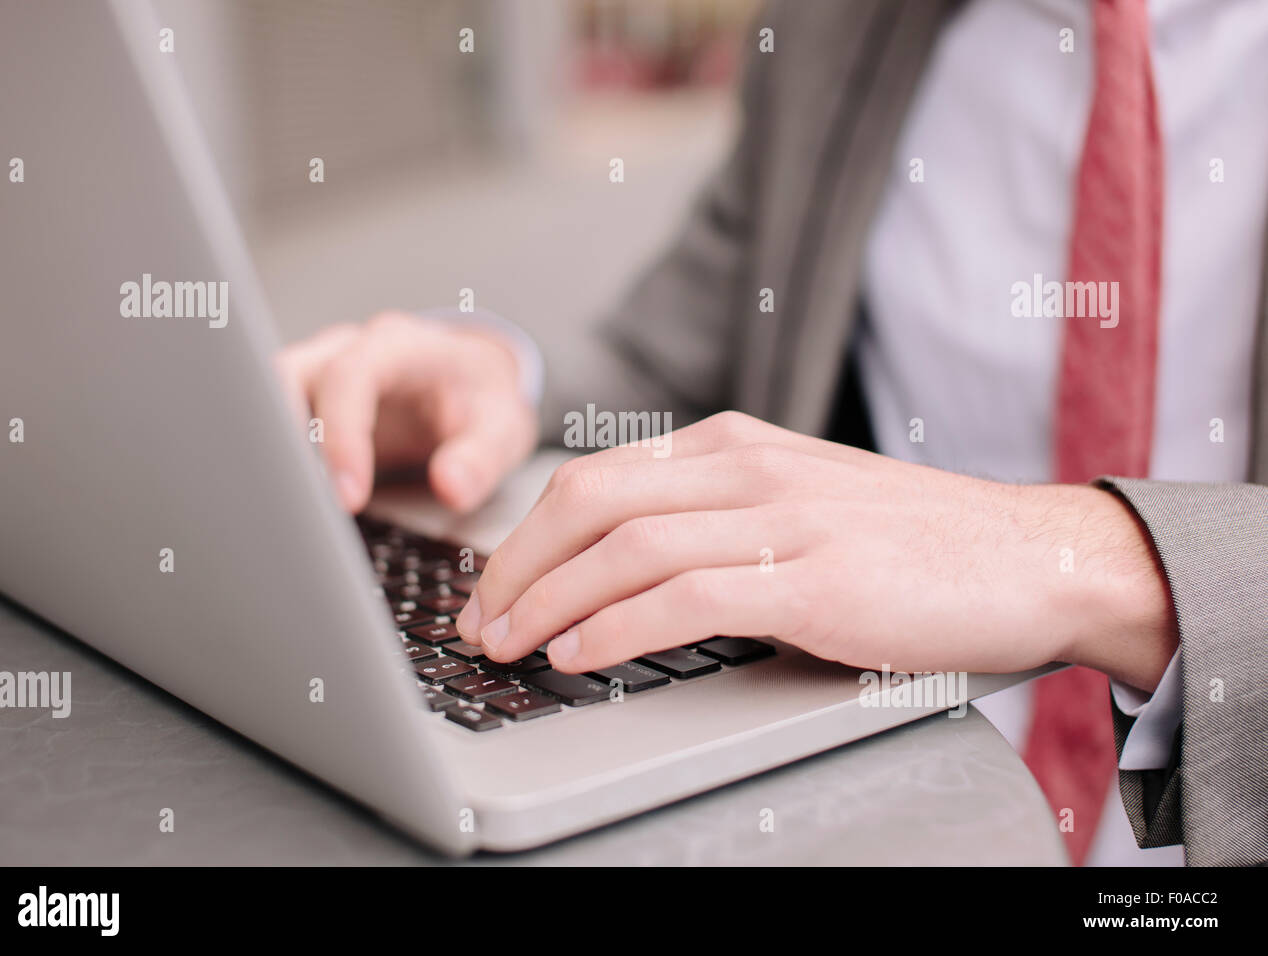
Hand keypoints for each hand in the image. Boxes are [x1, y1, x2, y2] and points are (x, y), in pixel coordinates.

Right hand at [275, 311, 537, 512]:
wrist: (471, 383)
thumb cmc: (482, 401)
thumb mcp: (502, 428)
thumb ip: (481, 458)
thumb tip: (450, 487)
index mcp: (397, 345)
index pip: (351, 377)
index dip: (341, 436)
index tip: (347, 498)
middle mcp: (346, 349)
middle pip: (286, 375)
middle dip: (282, 439)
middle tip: (294, 506)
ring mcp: (318, 370)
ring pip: (264, 395)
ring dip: (265, 449)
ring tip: (276, 508)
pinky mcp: (303, 401)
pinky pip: (267, 421)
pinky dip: (266, 457)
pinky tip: (276, 502)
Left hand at [455, 411, 1176, 690]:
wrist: (1029, 557)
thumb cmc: (913, 544)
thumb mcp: (800, 506)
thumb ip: (720, 522)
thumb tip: (630, 576)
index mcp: (736, 447)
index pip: (599, 478)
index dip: (529, 534)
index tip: (496, 584)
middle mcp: (748, 467)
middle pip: (590, 501)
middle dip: (516, 565)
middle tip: (478, 620)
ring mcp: (781, 517)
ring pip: (624, 548)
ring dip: (546, 600)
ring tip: (505, 645)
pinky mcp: (813, 578)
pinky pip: (684, 596)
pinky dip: (615, 627)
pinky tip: (577, 653)